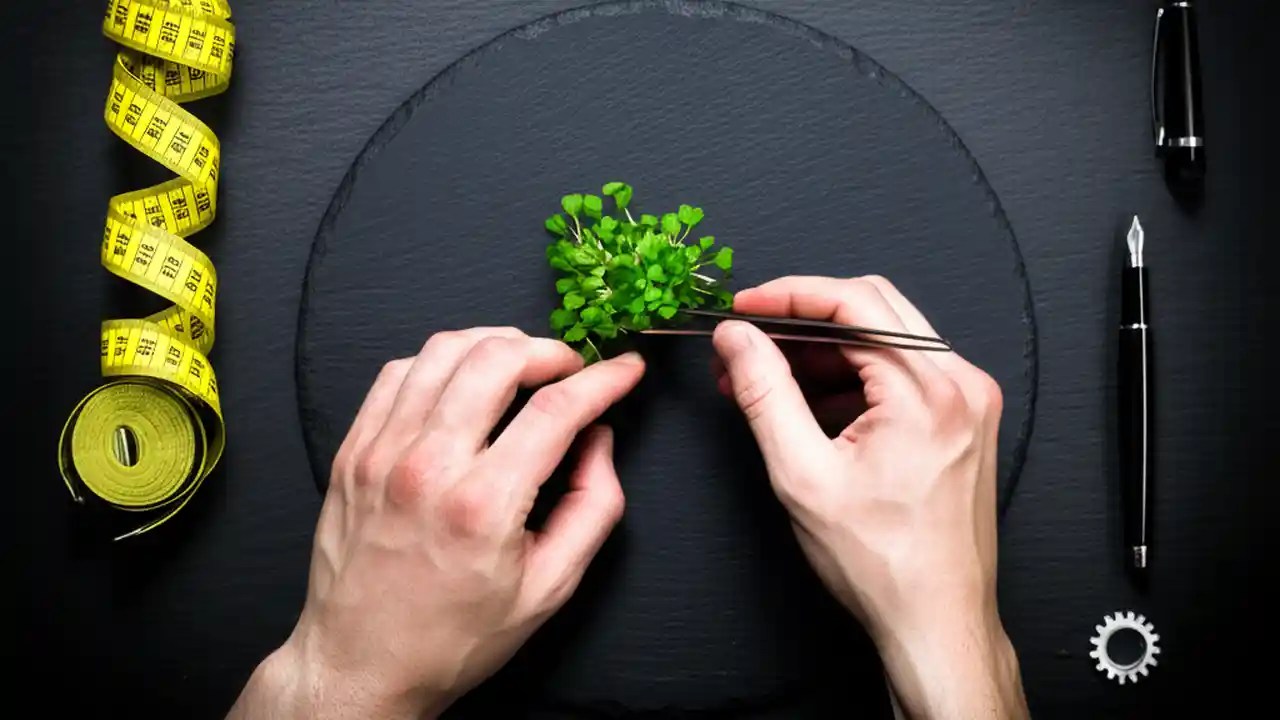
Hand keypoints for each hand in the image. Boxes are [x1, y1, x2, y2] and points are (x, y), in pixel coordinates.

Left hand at [229, 328, 644, 719]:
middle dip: (548, 350)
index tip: (625, 370)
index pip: (555, 410)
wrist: (361, 664)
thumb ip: (592, 507)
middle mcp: (426, 468)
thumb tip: (598, 439)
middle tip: (570, 368)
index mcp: (482, 506)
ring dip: (494, 343)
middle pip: (494, 358)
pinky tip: (463, 378)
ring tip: (521, 363)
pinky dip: (439, 361)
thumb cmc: (454, 636)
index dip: (602, 379)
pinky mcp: (353, 452)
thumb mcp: (549, 588)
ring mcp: (381, 454)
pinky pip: (397, 374)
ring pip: (441, 351)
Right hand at [712, 276, 1026, 718]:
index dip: (787, 295)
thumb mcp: (802, 474)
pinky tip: (809, 409)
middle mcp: (960, 384)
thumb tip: (737, 339)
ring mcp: (970, 401)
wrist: (937, 622)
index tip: (743, 308)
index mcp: (926, 390)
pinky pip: (903, 374)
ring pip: (887, 340)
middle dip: (802, 321)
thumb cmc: (881, 565)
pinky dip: (854, 379)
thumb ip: (763, 393)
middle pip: (873, 309)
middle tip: (749, 342)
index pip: (852, 302)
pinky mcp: (966, 420)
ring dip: (825, 353)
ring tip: (768, 383)